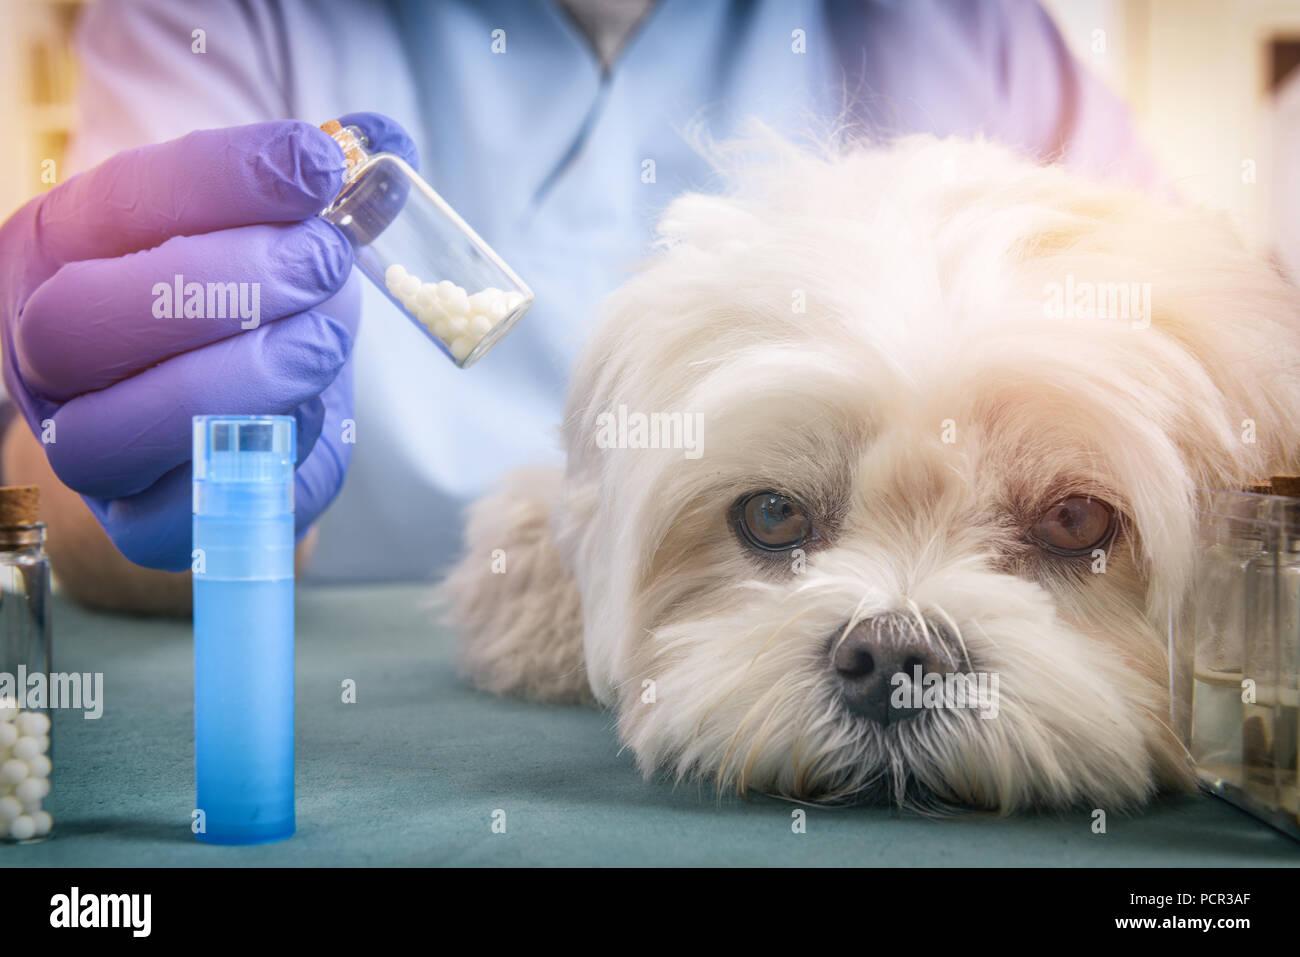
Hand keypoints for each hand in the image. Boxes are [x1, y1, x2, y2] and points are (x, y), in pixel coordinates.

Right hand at [0, 112, 416, 570]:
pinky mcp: (143, 524)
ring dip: (238, 381)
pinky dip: (251, 464)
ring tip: (324, 341)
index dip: (224, 178)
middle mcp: (41, 352)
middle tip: (323, 263)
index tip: (320, 167)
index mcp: (55, 250)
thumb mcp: (270, 226)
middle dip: (221, 288)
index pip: (116, 203)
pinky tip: (308, 414)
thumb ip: (312, 182)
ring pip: (109, 433)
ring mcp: (83, 446)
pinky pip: (178, 513)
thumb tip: (384, 143)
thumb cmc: (247, 298)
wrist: (237, 402)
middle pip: (80, 324)